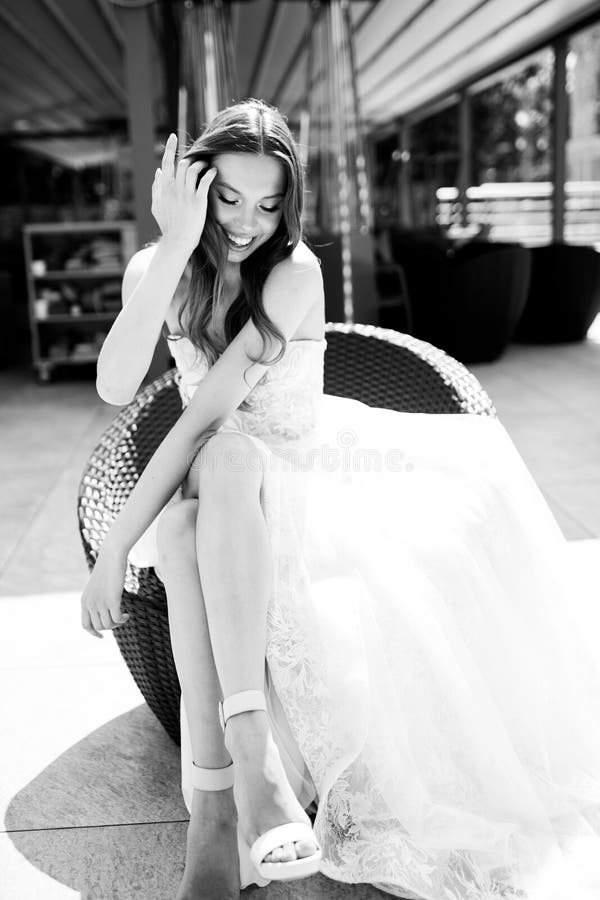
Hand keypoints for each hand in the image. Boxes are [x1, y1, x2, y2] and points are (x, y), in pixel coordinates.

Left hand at [80, 545, 129, 638]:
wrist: (111, 557)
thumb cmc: (106, 570)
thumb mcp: (97, 586)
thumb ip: (97, 599)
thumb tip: (103, 613)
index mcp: (84, 601)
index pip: (85, 625)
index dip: (94, 633)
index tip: (102, 637)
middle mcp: (90, 604)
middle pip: (99, 626)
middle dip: (110, 627)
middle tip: (119, 620)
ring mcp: (101, 602)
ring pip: (109, 625)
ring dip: (117, 624)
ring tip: (124, 616)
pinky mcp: (112, 600)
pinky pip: (117, 618)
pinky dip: (122, 620)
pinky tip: (127, 615)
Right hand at [151, 133, 216, 252]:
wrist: (178, 240)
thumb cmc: (167, 224)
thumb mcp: (156, 205)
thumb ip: (156, 187)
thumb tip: (158, 172)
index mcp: (164, 188)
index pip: (166, 163)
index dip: (170, 148)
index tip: (173, 136)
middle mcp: (174, 188)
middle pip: (182, 164)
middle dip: (191, 158)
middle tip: (198, 159)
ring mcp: (186, 194)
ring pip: (192, 169)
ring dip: (200, 164)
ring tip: (206, 165)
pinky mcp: (198, 201)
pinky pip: (205, 181)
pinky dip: (210, 173)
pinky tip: (213, 171)